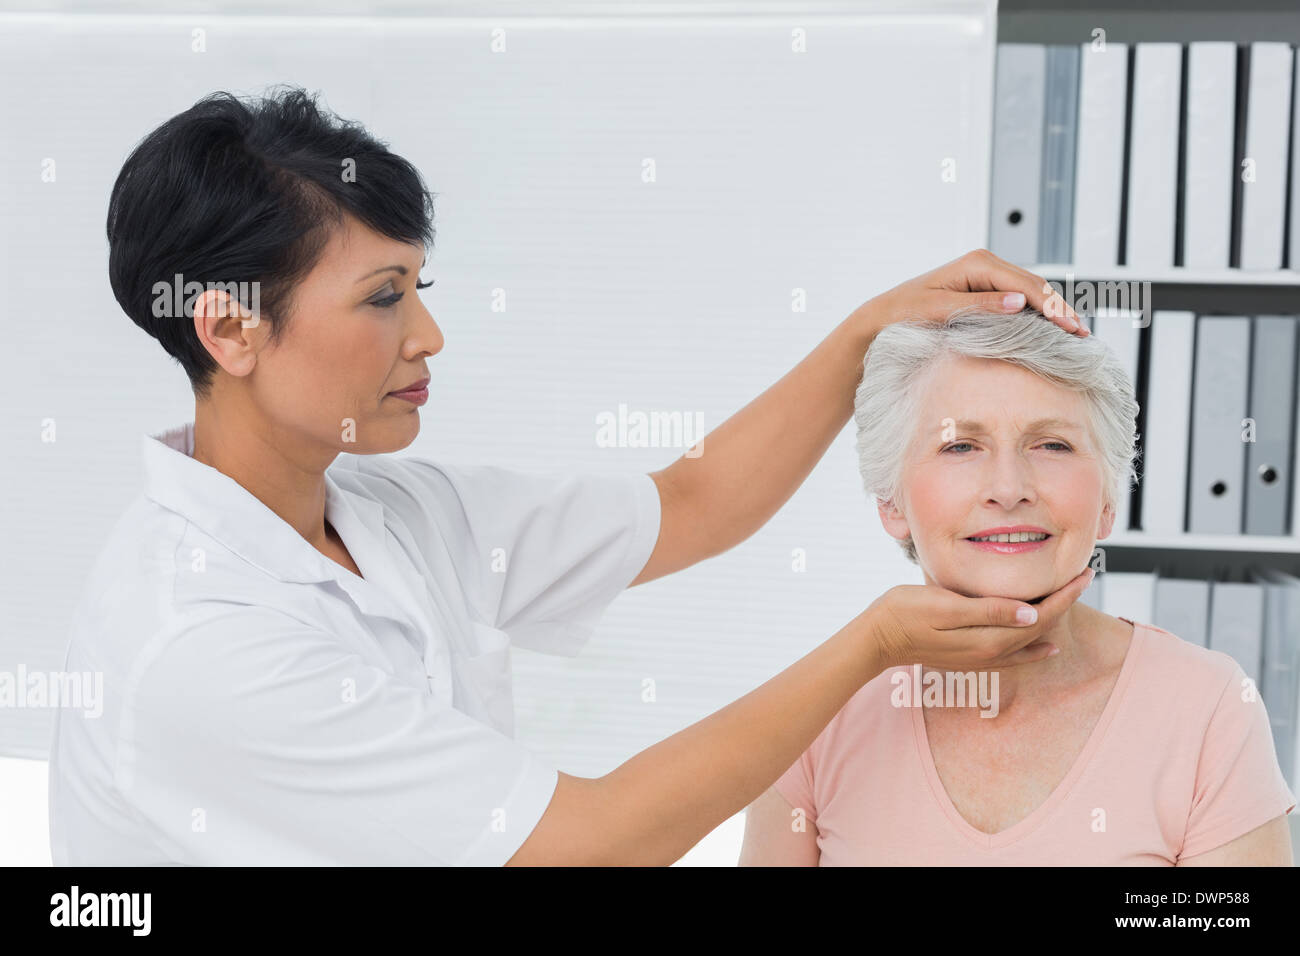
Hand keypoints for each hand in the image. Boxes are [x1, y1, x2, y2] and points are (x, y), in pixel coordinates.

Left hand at [852, 248, 1085, 338]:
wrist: (883, 317)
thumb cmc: (905, 312)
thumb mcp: (940, 310)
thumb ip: (978, 306)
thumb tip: (1018, 302)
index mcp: (978, 263)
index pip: (1026, 284)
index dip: (1051, 306)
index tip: (1070, 326)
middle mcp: (986, 264)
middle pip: (1035, 285)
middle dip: (1060, 309)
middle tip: (1083, 334)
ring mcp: (987, 276)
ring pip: (1031, 292)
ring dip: (1053, 312)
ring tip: (1076, 334)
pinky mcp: (985, 290)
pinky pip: (1019, 300)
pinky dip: (1037, 314)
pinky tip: (1052, 330)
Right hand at [863, 567, 1094, 670]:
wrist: (877, 638)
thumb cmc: (905, 612)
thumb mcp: (946, 606)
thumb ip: (989, 612)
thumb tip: (1033, 617)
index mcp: (989, 637)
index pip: (1041, 615)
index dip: (1065, 594)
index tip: (1085, 573)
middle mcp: (991, 652)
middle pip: (1041, 628)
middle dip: (1066, 602)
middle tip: (1085, 576)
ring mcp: (981, 657)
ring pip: (1031, 641)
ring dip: (1054, 620)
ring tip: (1071, 599)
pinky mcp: (971, 657)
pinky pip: (1014, 655)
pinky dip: (1035, 649)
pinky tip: (1045, 646)